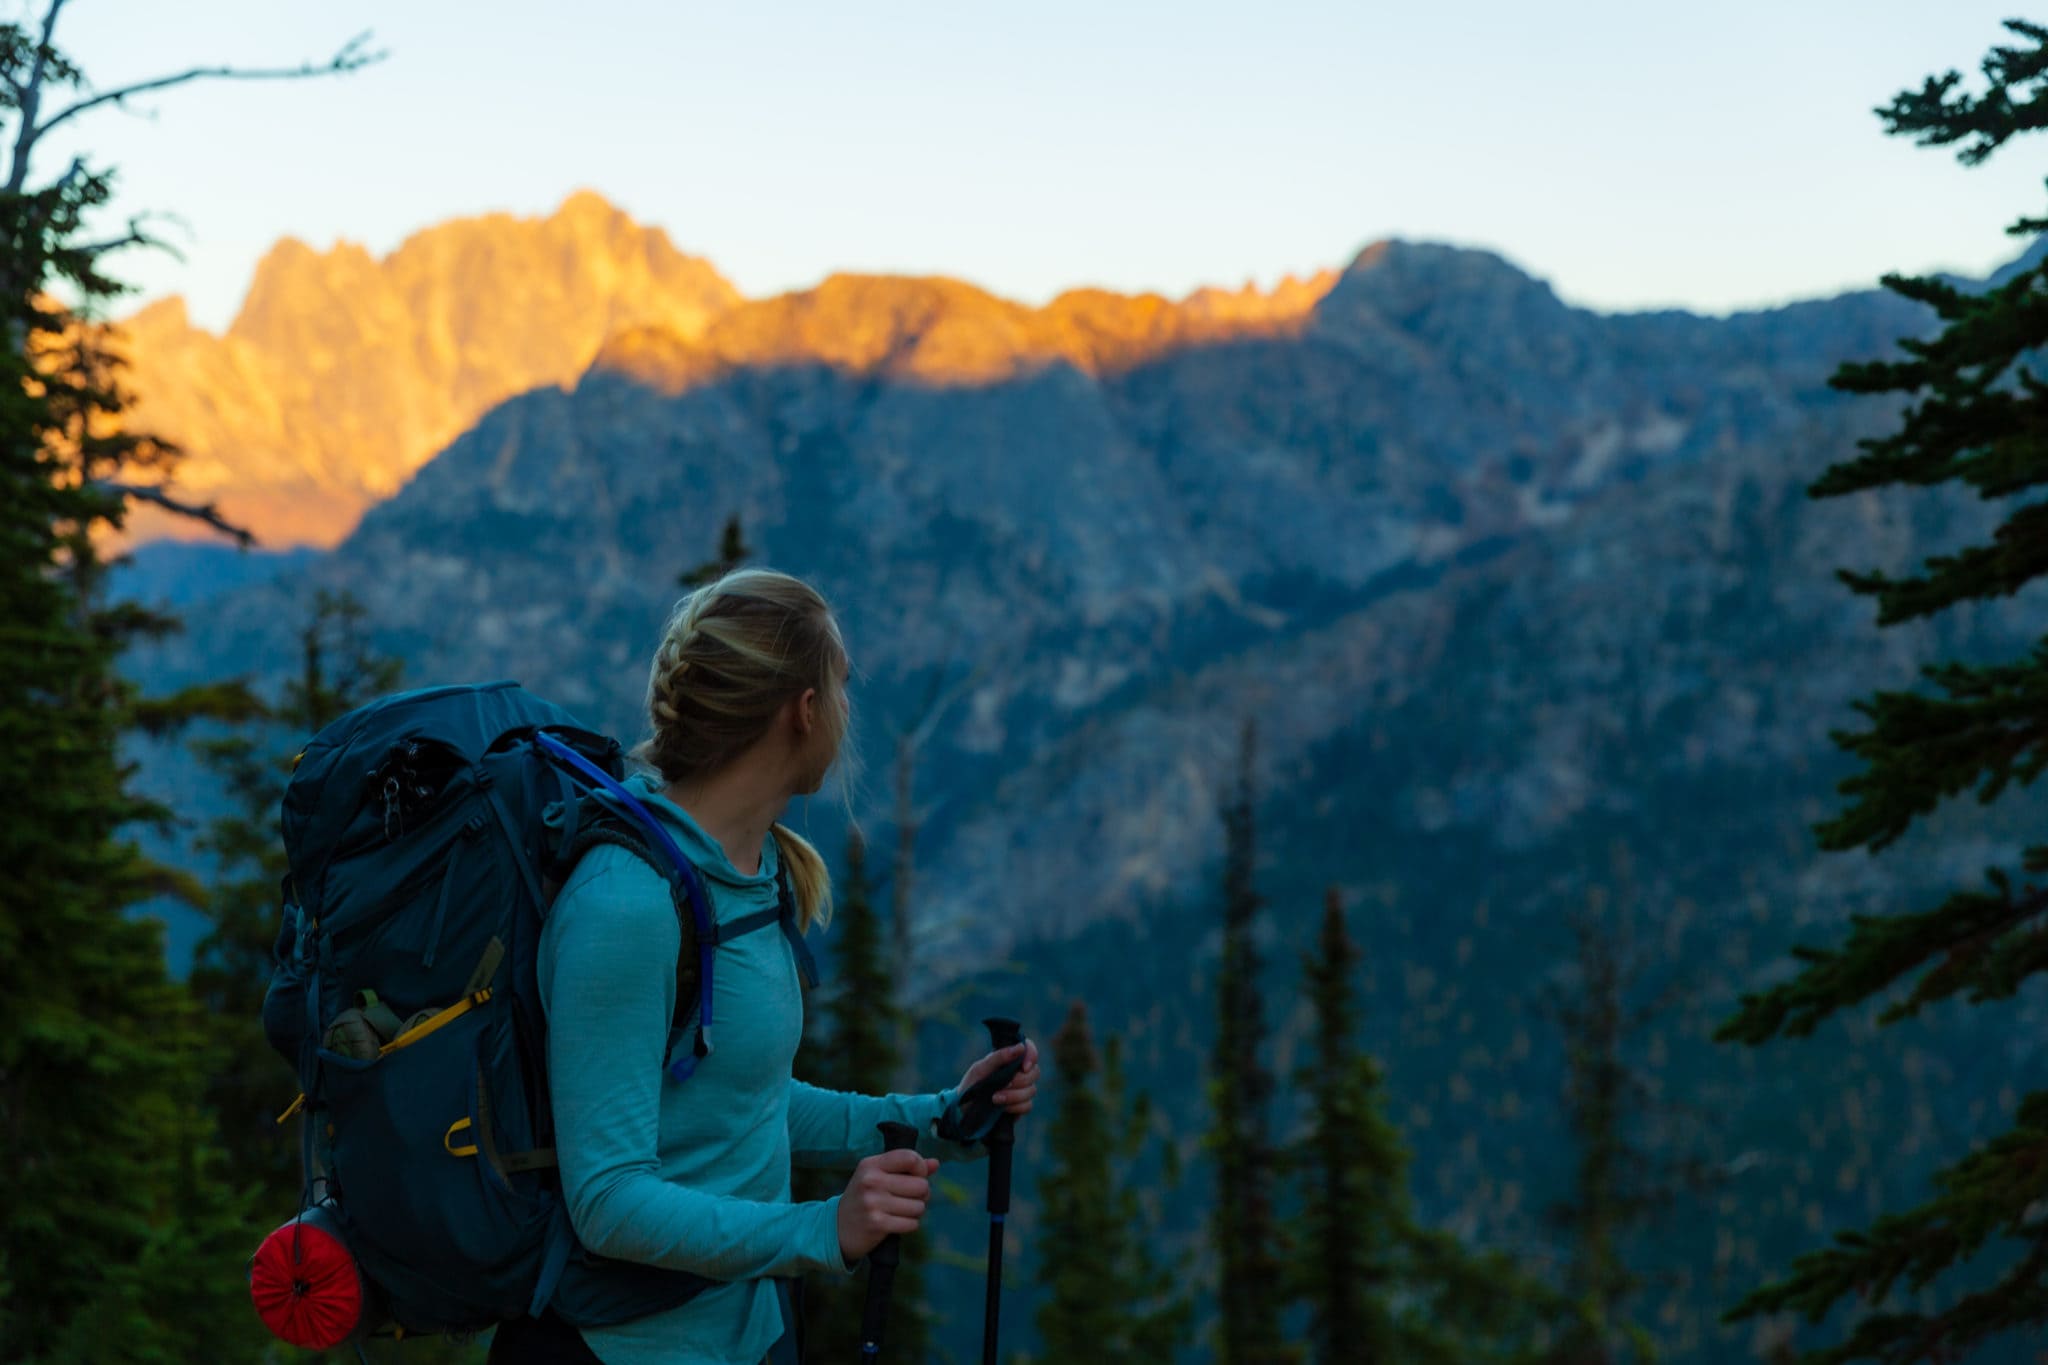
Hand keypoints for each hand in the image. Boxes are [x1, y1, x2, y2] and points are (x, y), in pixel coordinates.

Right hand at [837, 1149, 939, 1264]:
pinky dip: (910, 1224)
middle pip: (920, 1185)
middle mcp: (871, 1181)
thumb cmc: (864, 1198)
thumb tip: (935, 1163)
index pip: (910, 1157)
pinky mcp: (877, 1224)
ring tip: (902, 1211)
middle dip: (922, 1194)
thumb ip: (907, 1168)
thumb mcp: (878, 1176)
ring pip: (919, 1206)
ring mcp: (873, 1203)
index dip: (921, 1168)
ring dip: (916, 1211)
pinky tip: (897, 1223)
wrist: (838, 1228)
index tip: (917, 1176)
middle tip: (910, 1198)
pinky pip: (912, 1223)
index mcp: (871, 1164)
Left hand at [958, 1039, 1039, 1117]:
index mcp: (1010, 1058)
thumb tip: (1020, 1047)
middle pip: (1035, 1072)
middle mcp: (1019, 1072)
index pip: (1030, 1049)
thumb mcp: (980, 1068)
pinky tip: (1002, 1108)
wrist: (964, 1108)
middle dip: (1019, 1081)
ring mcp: (1022, 1089)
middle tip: (1002, 1085)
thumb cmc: (972, 1084)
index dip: (1032, 1056)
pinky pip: (1028, 1105)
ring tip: (995, 1098)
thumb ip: (999, 1057)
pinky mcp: (1021, 1105)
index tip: (1023, 1067)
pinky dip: (1015, 1107)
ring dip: (1014, 1095)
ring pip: (1032, 1090)